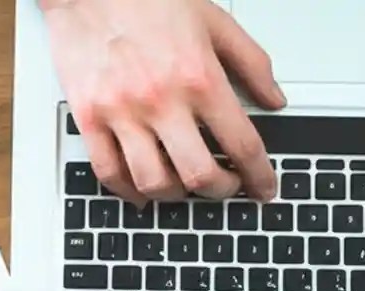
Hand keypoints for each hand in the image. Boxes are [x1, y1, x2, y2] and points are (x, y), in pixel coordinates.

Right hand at [39, 0, 286, 203]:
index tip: (263, 188)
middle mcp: (162, 99)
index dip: (259, 176)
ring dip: (175, 196)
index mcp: (199, 76)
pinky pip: (108, 172)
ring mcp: (122, 112)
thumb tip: (274, 98)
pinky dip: (127, 190)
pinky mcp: (90, 117)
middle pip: (198, 174)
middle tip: (225, 188)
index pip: (241, 144)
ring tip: (183, 186)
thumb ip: (251, 62)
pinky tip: (139, 189)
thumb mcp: (214, 21)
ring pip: (152, 181)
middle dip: (220, 191)